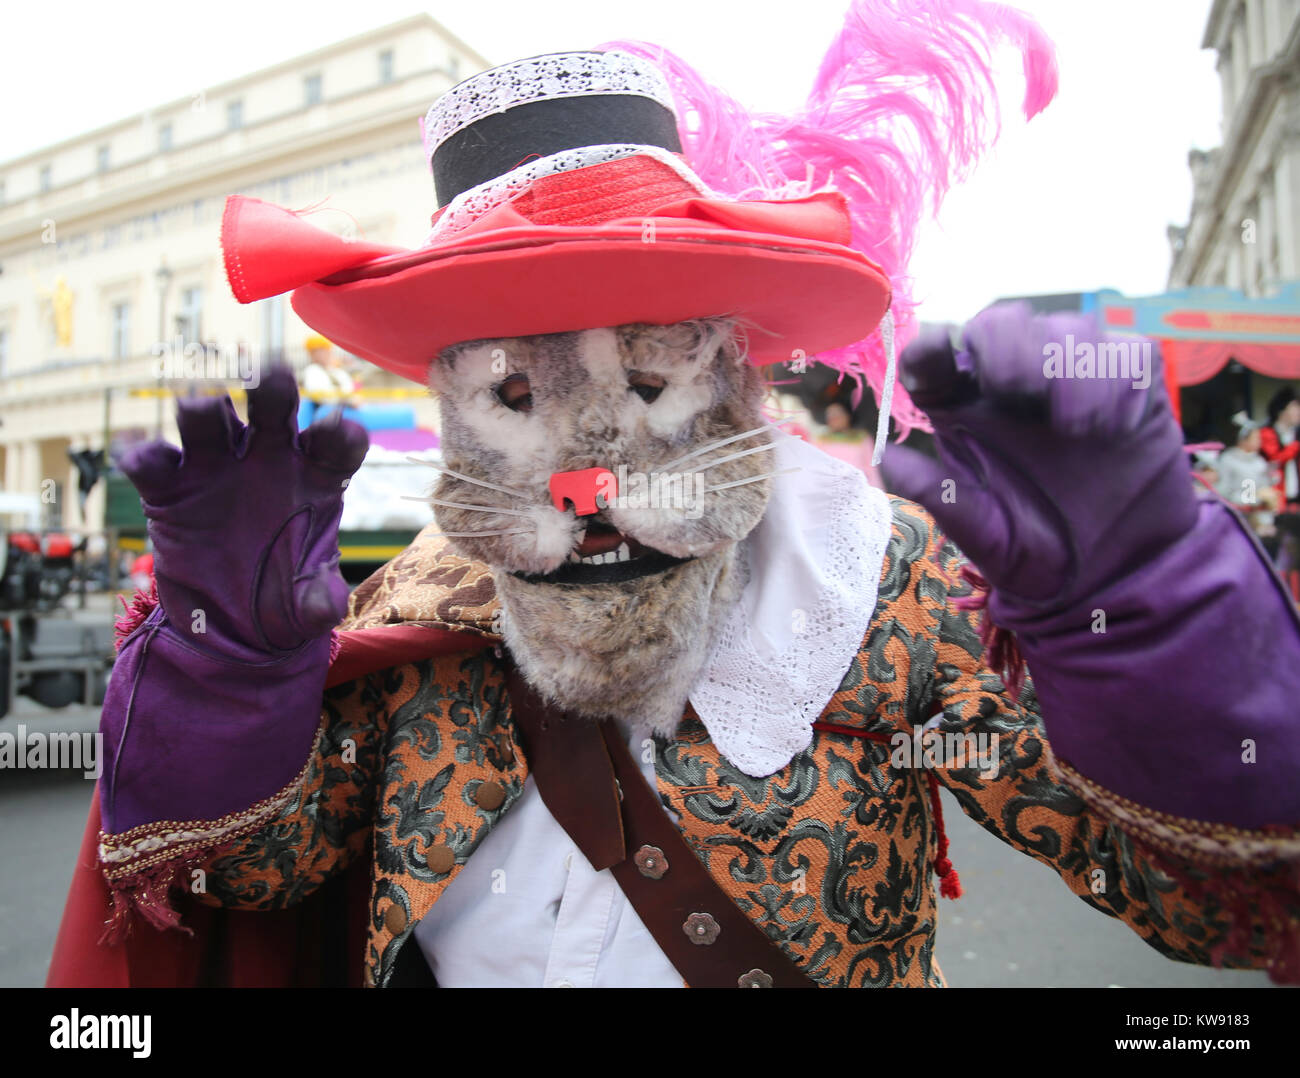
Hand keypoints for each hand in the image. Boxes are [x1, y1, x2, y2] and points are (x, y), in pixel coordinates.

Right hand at [119, 365, 368, 657]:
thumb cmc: (282, 600)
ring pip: (212, 420)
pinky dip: (141, 452)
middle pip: (273, 410)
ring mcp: (218, 466)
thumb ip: (318, 599)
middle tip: (270, 374)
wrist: (229, 623)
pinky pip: (153, 462)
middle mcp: (269, 458)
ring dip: (204, 407)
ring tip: (199, 404)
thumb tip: (325, 607)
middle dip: (271, 389)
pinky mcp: (170, 487)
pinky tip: (137, 449)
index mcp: (316, 476)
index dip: (339, 433)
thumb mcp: (306, 605)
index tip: (338, 427)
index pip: (335, 444)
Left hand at [882, 302, 1195, 613]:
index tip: (935, 354)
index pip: (934, 358)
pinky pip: (1123, 353)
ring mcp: (1071, 378)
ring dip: (1065, 367)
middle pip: (998, 326)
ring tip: (1075, 428)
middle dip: (1006, 343)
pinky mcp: (1130, 382)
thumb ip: (938, 494)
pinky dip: (1114, 380)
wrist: (1120, 575)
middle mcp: (1012, 385)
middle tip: (1015, 382)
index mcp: (963, 410)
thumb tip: (887, 457)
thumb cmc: (1040, 553)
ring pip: (1063, 330)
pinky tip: (1110, 425)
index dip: (929, 348)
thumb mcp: (983, 533)